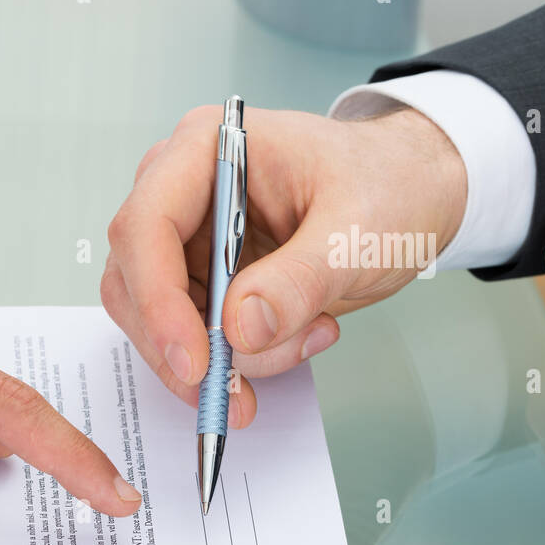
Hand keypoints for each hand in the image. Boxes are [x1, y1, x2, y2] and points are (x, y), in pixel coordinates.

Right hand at [103, 105, 466, 425]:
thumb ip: (300, 279)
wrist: (411, 194)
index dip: (157, 299)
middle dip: (180, 345)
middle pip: (134, 281)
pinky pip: (190, 336)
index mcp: (204, 151)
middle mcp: (179, 192)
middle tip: (232, 393)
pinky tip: (299, 337)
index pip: (145, 227)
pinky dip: (236, 359)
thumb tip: (239, 328)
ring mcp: (185, 239)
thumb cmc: (387, 185)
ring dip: (219, 357)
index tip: (195, 361)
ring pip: (155, 320)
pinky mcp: (199, 279)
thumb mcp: (359, 232)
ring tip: (307, 340)